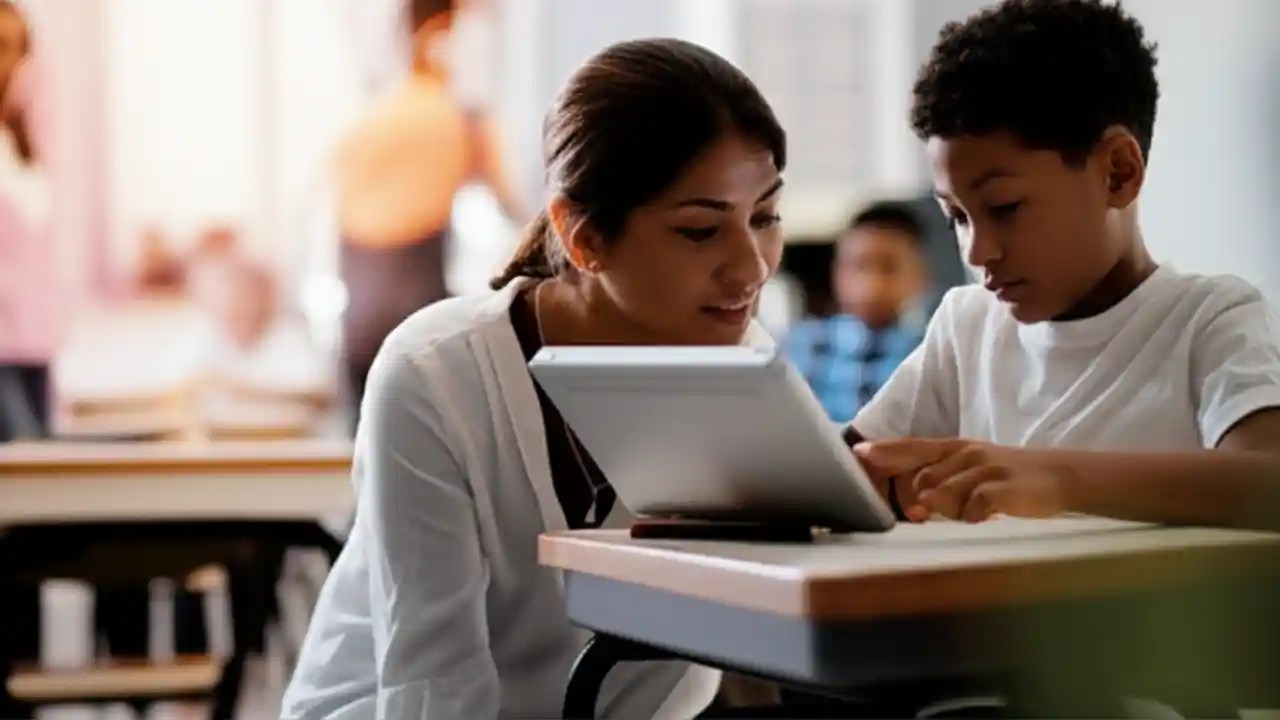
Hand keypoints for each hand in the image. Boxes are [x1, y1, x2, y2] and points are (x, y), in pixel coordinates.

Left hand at [854, 438, 1071, 522]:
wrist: (1059, 475)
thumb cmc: (1004, 476)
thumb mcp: (969, 468)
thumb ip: (938, 479)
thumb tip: (910, 501)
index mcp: (955, 448)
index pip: (913, 447)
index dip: (886, 450)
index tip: (859, 453)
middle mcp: (967, 453)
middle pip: (924, 477)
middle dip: (916, 498)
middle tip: (918, 515)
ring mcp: (987, 468)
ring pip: (946, 492)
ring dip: (946, 509)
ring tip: (963, 513)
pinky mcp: (1005, 487)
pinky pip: (975, 504)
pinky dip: (971, 515)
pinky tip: (981, 518)